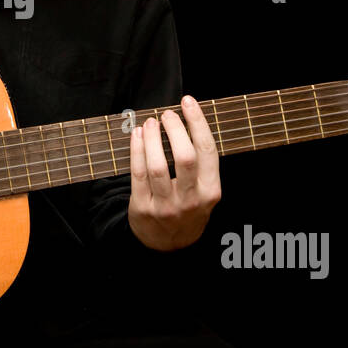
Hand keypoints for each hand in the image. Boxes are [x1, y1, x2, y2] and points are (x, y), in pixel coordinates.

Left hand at [127, 96, 221, 250]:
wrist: (170, 246)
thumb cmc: (189, 208)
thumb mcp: (205, 191)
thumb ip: (200, 163)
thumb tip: (186, 120)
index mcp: (211, 191)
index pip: (207, 150)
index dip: (198, 122)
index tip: (188, 102)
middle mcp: (191, 199)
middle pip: (185, 157)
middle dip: (175, 129)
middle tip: (167, 114)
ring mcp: (166, 206)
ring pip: (158, 166)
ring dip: (152, 138)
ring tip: (151, 122)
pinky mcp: (143, 208)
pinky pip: (138, 175)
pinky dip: (136, 150)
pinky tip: (137, 136)